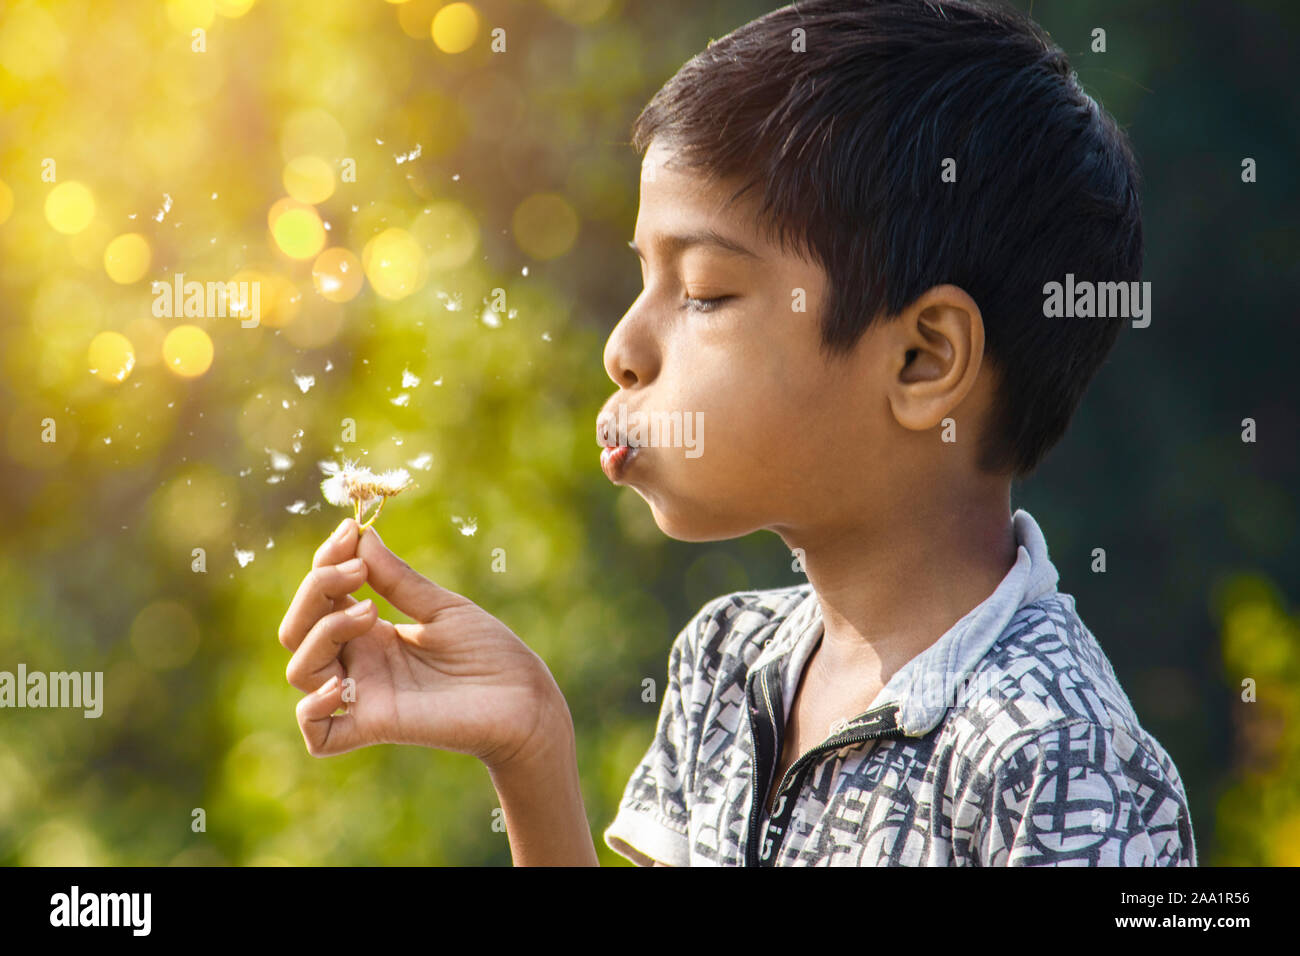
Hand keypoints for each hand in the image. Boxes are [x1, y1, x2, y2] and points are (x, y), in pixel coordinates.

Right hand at [278, 518, 569, 770]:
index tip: (349, 531)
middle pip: (297, 630)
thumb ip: (397, 579)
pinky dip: (313, 707)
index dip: (325, 562)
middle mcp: (360, 664)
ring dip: (323, 631)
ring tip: (372, 611)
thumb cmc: (490, 653)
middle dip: (315, 591)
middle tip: (357, 570)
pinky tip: (342, 682)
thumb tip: (361, 537)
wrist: (526, 699)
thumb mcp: (442, 607)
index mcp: (372, 633)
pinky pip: (316, 732)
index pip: (321, 597)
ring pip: (300, 669)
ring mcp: (363, 696)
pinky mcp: (374, 728)